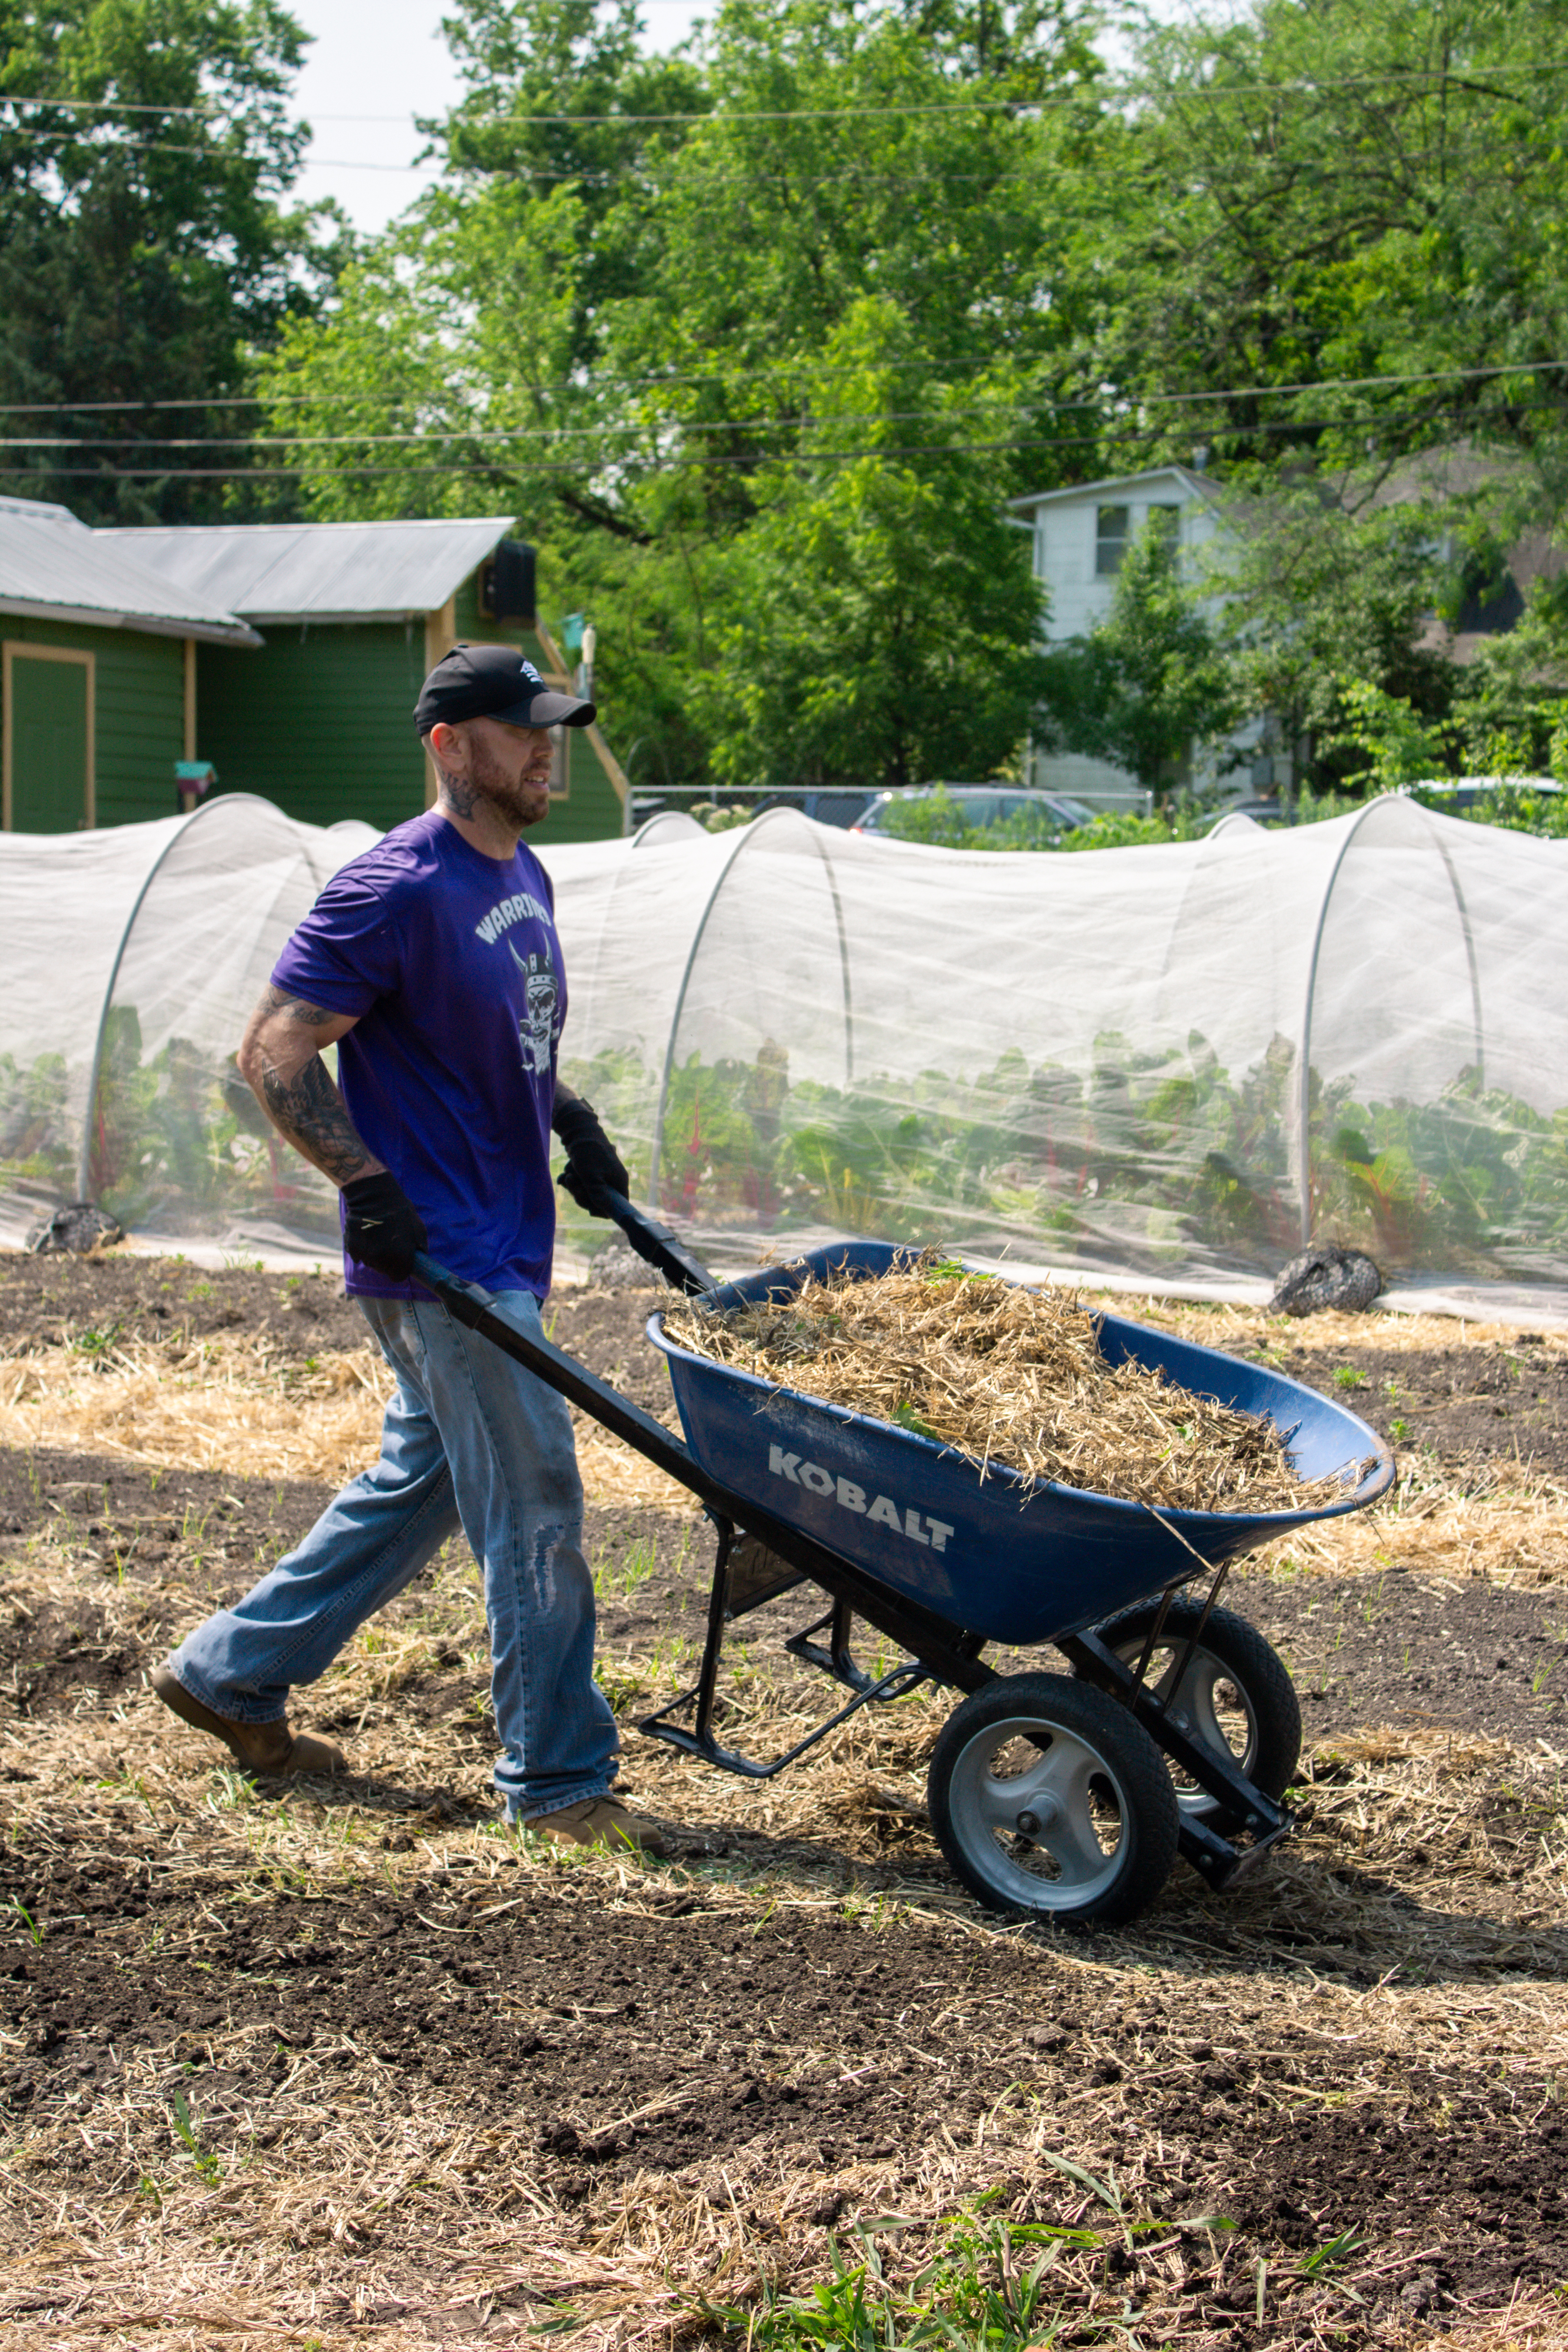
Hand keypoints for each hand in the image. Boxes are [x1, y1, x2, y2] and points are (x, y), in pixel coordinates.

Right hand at [341, 1171, 427, 1278]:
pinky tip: (366, 1235)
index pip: (398, 1277)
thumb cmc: (400, 1211)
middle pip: (383, 1270)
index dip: (400, 1270)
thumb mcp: (419, 1229)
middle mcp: (382, 1260)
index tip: (400, 1262)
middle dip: (387, 1262)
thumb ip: (420, 1248)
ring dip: (374, 1255)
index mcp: (401, 1258)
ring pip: (370, 1263)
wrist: (374, 1196)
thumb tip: (420, 1259)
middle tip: (388, 1244)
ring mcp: (366, 1254)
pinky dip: (362, 1249)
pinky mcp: (352, 1248)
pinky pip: (358, 1255)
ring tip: (377, 1237)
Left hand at [552, 1094, 629, 1216]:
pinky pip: (581, 1185)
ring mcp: (601, 1176)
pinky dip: (572, 1181)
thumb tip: (605, 1214)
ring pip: (586, 1193)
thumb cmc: (588, 1153)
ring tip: (569, 1174)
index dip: (602, 1210)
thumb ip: (598, 1195)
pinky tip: (565, 1174)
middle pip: (598, 1201)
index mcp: (619, 1182)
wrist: (578, 1130)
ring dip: (574, 1186)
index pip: (617, 1206)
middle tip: (573, 1183)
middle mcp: (612, 1180)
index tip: (589, 1207)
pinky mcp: (590, 1172)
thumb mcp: (591, 1176)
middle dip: (582, 1195)